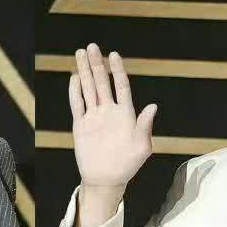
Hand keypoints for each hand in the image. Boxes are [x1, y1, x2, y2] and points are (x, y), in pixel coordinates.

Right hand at [70, 42, 155, 193]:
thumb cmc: (128, 164)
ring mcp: (94, 117)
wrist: (107, 179)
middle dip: (97, 64)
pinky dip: (75, 92)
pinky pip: (77, 105)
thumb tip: (153, 106)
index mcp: (125, 113)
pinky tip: (74, 78)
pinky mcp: (81, 126)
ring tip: (80, 54)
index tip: (113, 55)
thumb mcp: (142, 147)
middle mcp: (109, 112)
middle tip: (92, 46)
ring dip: (84, 72)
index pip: (121, 86)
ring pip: (88, 89)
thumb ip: (145, 126)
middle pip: (101, 83)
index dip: (117, 70)